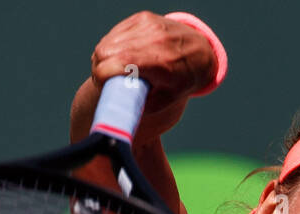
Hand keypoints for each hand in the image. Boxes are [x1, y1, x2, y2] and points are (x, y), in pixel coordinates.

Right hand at [90, 12, 216, 143]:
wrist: (200, 51)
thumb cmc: (183, 79)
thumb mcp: (167, 100)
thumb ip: (141, 105)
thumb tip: (118, 110)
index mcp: (157, 62)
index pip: (112, 65)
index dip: (101, 78)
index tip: (102, 86)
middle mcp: (151, 39)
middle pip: (104, 52)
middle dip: (99, 68)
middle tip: (106, 80)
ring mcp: (146, 25)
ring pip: (107, 41)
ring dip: (104, 56)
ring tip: (114, 69)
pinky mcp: (143, 18)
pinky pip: (117, 32)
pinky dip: (114, 45)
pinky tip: (122, 55)